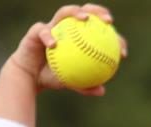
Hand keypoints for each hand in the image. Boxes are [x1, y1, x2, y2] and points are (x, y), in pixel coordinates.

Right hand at [5, 5, 127, 96]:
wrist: (28, 77)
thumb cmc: (51, 78)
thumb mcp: (69, 82)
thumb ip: (84, 86)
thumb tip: (102, 91)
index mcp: (79, 37)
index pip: (99, 32)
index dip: (114, 37)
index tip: (122, 50)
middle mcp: (68, 27)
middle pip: (87, 11)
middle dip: (99, 11)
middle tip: (109, 21)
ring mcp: (53, 25)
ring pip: (66, 12)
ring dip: (76, 12)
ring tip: (84, 19)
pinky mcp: (37, 30)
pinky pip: (43, 31)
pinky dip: (48, 37)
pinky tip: (53, 44)